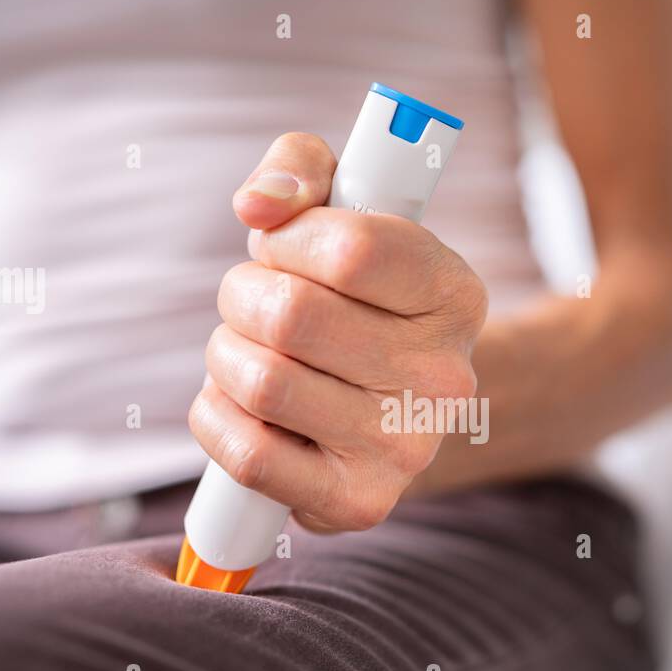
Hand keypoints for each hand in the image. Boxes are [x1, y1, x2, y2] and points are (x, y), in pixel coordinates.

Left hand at [189, 133, 487, 532]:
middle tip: (254, 301)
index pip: (351, 250)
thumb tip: (257, 204)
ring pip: (261, 382)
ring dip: (224, 354)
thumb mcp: (348, 209)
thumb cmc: (357, 297)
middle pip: (291, 316)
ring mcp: (405, 447)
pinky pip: (248, 454)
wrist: (396, 407)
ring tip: (248, 351)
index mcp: (455, 294)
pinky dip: (216, 417)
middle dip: (243, 295)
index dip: (289, 239)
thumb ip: (302, 169)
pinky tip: (239, 405)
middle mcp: (444, 377)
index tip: (284, 245)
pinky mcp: (358, 502)